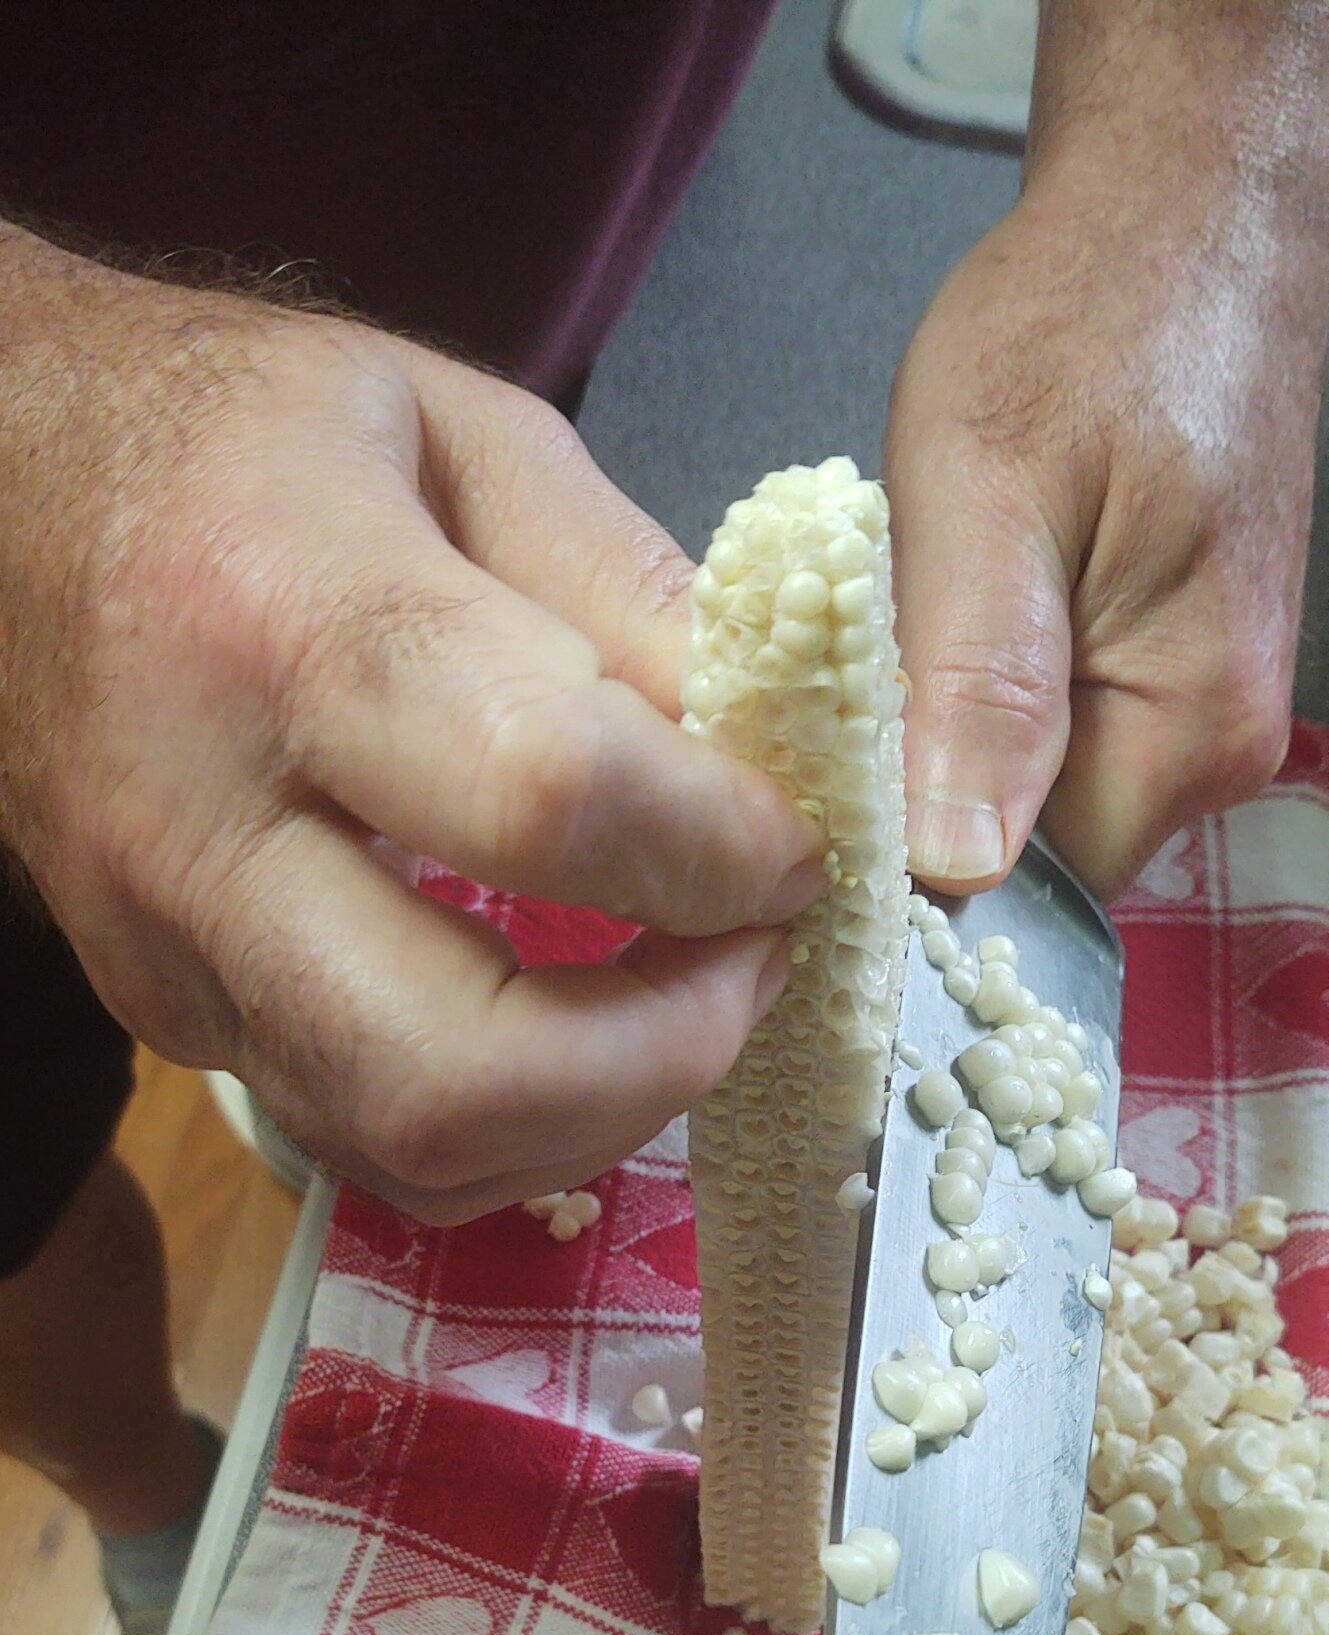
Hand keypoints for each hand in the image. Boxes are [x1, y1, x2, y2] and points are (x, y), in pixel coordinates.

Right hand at [0, 231, 821, 1219]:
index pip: (544, 797)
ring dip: (601, 1113)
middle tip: (751, 960)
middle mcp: (200, 825)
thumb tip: (772, 761)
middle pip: (453, 1070)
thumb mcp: (455, 426)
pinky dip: (514, 1127)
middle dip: (663, 1055)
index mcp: (281, 615)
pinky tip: (574, 1029)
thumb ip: (627, 588)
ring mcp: (169, 955)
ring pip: (410, 1151)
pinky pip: (370, 1146)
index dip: (716, 851)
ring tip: (681, 991)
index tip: (796, 840)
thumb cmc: (236, 440)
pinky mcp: (172, 1026)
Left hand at [886, 65, 1328, 900]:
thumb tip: (955, 871)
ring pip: (1034, 793)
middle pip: (1032, 855)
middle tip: (843, 685)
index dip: (912, 869)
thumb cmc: (1085, 321)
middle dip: (926, 798)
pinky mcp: (1171, 664)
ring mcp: (1202, 707)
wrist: (1181, 212)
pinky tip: (946, 611)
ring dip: (947, 739)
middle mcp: (1219, 748)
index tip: (815, 806)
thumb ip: (977, 694)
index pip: (1026, 895)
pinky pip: (1054, 731)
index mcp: (1189, 729)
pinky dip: (978, 694)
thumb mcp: (990, 497)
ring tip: (899, 627)